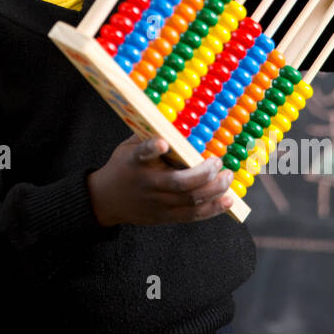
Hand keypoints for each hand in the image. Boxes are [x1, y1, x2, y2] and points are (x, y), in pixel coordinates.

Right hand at [88, 134, 235, 226]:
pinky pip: (192, 215)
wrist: (106, 200)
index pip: (141, 154)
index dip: (152, 148)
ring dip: (214, 190)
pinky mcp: (164, 217)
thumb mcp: (128, 147)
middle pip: (178, 184)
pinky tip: (227, 199)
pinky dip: (213, 208)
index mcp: (134, 162)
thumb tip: (174, 116)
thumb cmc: (123, 166)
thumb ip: (149, 136)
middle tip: (218, 162)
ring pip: (190, 201)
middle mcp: (147, 184)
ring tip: (228, 178)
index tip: (162, 142)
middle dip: (204, 174)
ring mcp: (157, 203)